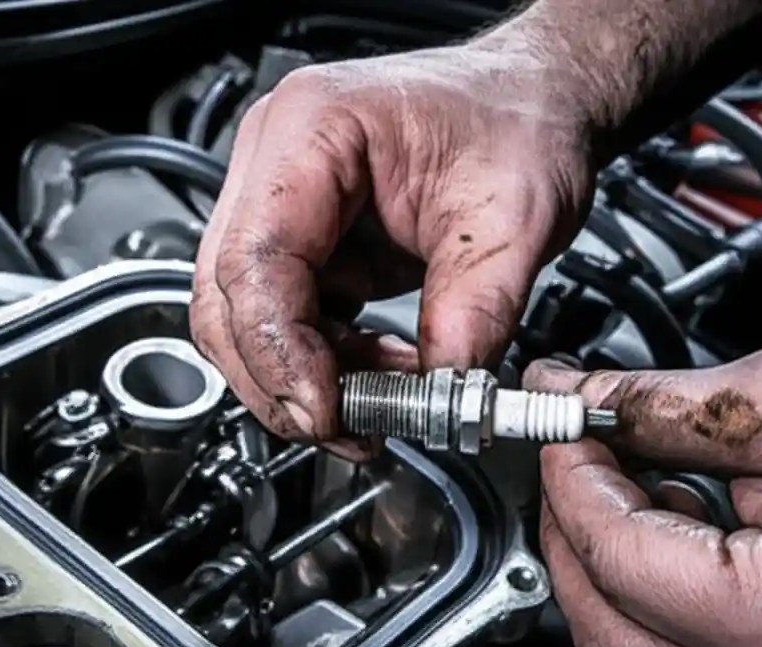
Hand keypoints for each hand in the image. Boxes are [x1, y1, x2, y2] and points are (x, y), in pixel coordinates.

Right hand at [190, 42, 595, 455]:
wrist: (533, 102)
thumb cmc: (519, 122)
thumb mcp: (519, 220)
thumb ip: (478, 312)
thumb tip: (440, 393)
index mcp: (314, 128)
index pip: (256, 261)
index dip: (280, 352)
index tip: (325, 412)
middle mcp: (278, 158)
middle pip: (228, 297)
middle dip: (282, 379)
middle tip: (347, 429)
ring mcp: (284, 199)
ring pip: (247, 317)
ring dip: (308, 375)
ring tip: (387, 399)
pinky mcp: (307, 238)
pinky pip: (289, 317)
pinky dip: (328, 360)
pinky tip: (384, 371)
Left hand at [525, 343, 761, 646]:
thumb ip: (669, 408)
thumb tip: (577, 401)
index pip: (616, 558)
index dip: (570, 476)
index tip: (560, 420)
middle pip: (609, 636)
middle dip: (572, 537)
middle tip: (574, 457)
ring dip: (613, 579)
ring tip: (633, 491)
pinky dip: (665, 611)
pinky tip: (682, 539)